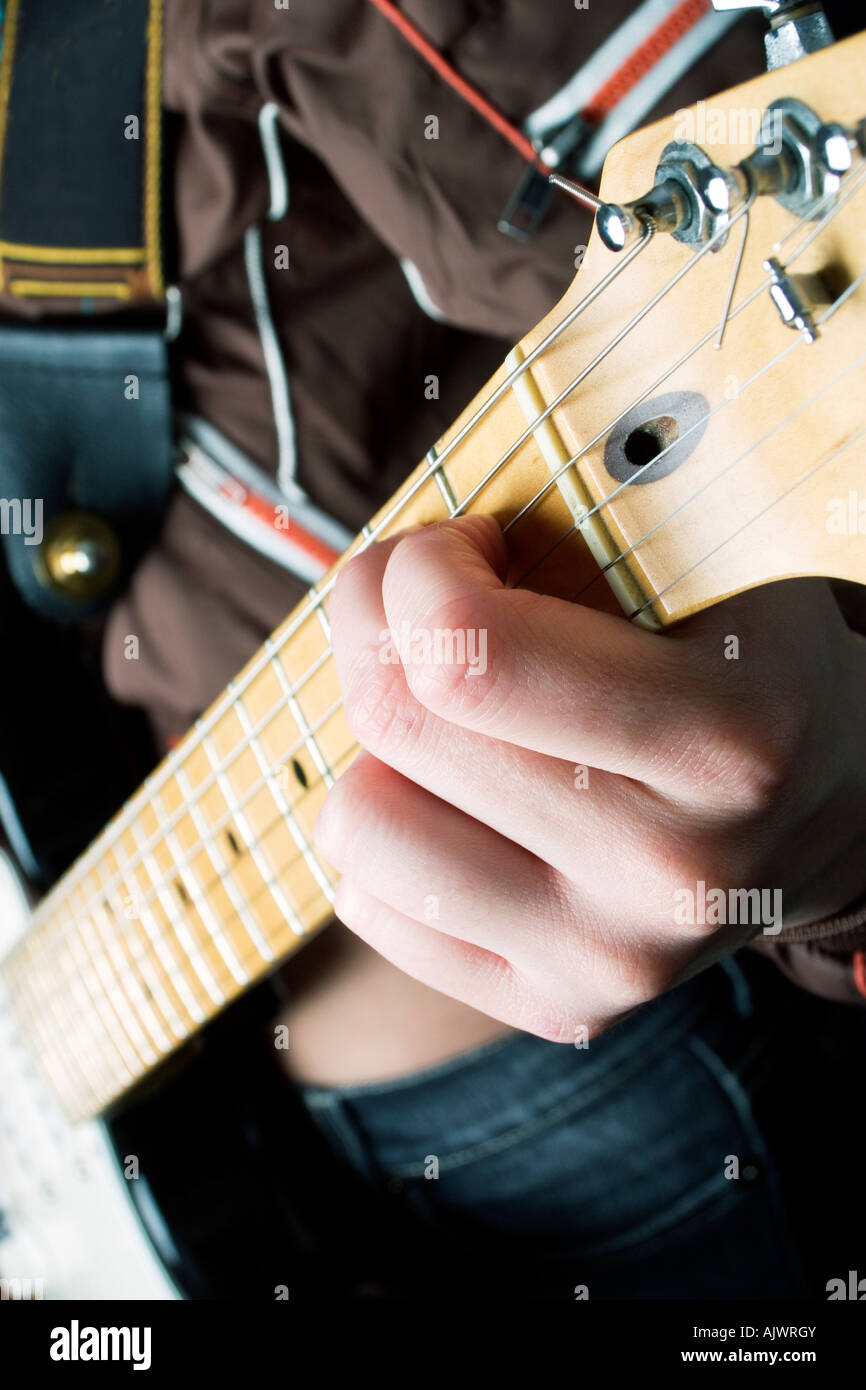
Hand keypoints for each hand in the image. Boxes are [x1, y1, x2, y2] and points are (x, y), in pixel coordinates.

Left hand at [314, 515, 865, 1041]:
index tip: (466, 548)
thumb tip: (416, 541)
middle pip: (396, 723)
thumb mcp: (722, 565)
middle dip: (376, 624)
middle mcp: (668, 877)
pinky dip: (397, 830)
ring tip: (447, 714)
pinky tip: (462, 795)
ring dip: (378, 744)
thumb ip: (590, 528)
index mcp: (727, 743)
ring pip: (360, 826)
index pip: (464, 652)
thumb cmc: (761, 665)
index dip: (423, 567)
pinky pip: (371, 906)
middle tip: (430, 602)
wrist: (840, 819)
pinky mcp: (559, 1010)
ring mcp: (608, 963)